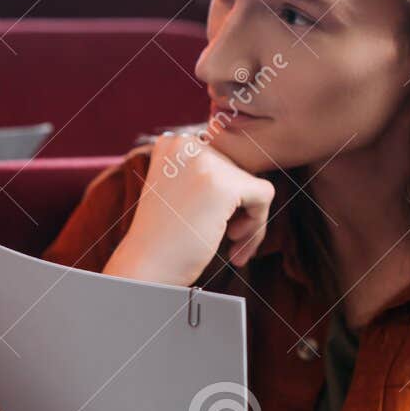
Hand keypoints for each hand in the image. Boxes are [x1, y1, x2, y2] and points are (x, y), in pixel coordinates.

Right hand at [102, 132, 274, 286]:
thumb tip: (254, 166)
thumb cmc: (163, 238)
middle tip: (229, 240)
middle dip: (240, 210)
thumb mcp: (179, 190)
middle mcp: (187, 144)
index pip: (224, 160)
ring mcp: (205, 163)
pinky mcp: (225, 185)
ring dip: (250, 220)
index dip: (228, 196)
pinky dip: (258, 225)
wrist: (144, 268)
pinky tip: (233, 244)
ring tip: (232, 246)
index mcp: (174, 143)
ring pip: (254, 185)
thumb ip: (208, 172)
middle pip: (240, 172)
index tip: (219, 223)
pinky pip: (265, 196)